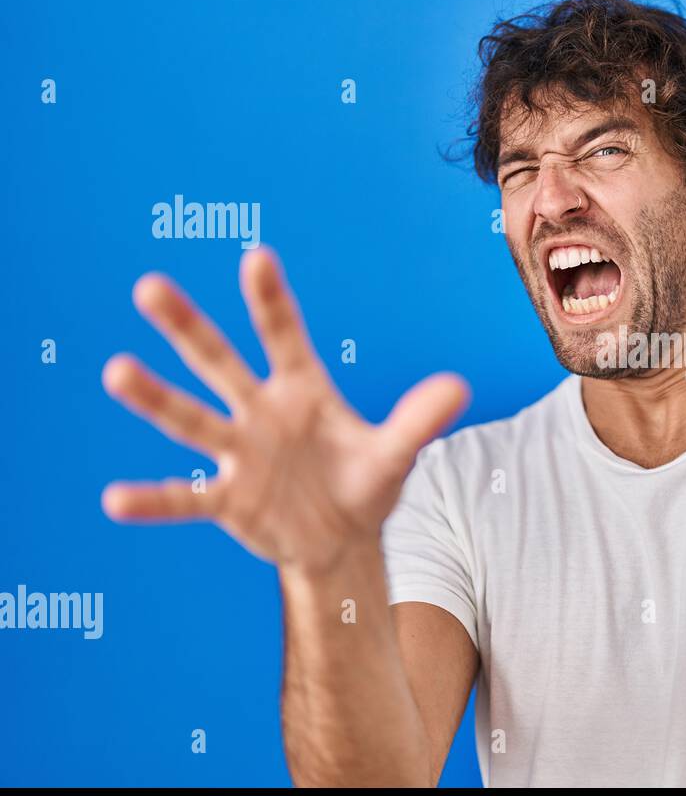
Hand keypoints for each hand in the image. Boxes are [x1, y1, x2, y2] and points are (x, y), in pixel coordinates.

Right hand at [101, 247, 467, 570]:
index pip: (284, 335)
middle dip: (187, 327)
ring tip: (116, 370)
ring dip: (154, 397)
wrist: (341, 538)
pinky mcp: (227, 500)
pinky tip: (116, 499)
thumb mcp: (396, 454)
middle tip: (150, 286)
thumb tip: (459, 387)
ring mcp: (239, 453)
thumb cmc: (363, 483)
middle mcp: (261, 411)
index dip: (271, 299)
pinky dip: (154, 499)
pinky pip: (185, 498)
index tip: (258, 257)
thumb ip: (418, 421)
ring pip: (191, 419)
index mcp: (302, 389)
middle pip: (219, 361)